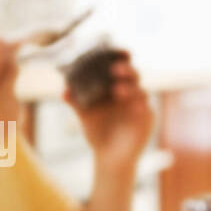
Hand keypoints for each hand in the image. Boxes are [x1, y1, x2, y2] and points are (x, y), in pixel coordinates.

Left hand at [63, 52, 153, 169]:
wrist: (108, 158)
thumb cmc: (99, 132)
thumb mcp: (85, 115)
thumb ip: (76, 102)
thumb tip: (64, 90)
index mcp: (116, 87)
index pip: (121, 67)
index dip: (121, 57)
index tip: (117, 51)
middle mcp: (131, 93)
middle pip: (134, 75)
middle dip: (126, 70)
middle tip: (114, 68)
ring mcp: (140, 106)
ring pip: (141, 91)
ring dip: (130, 88)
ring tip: (117, 90)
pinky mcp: (147, 121)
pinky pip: (146, 110)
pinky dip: (140, 106)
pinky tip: (134, 106)